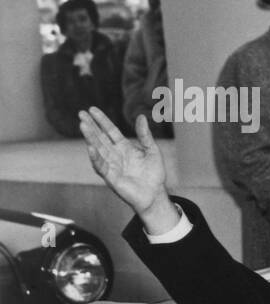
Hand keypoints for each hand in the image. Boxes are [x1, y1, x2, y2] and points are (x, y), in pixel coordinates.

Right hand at [80, 108, 170, 222]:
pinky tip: (90, 147)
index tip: (92, 109)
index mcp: (124, 147)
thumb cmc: (154, 174)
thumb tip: (140, 116)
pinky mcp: (110, 177)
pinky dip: (95, 157)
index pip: (110, 131)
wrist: (155, 194)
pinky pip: (101, 166)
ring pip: (98, 149)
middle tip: (80, 113)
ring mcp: (111, 165)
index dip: (102, 120)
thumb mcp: (152, 150)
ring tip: (82, 125)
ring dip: (90, 138)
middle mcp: (114, 155)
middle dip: (91, 126)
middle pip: (100, 137)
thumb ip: (145, 135)